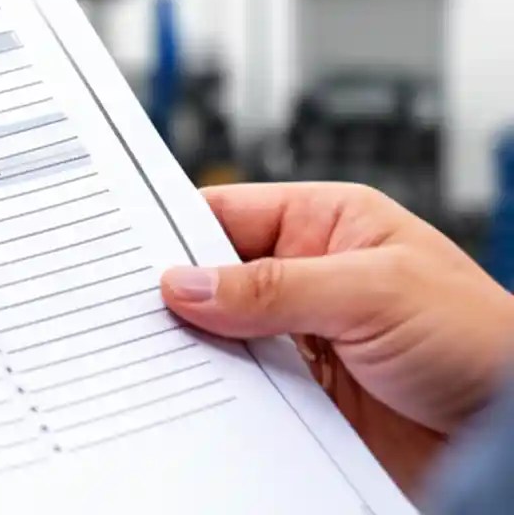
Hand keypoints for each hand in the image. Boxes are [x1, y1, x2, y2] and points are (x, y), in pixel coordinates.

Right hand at [160, 183, 513, 495]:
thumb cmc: (483, 342)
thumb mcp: (372, 292)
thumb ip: (272, 287)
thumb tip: (186, 283)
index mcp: (330, 224)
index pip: (230, 214)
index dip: (177, 231)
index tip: (128, 253)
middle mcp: (312, 276)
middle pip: (218, 277)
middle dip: (180, 294)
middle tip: (135, 310)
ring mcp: (305, 337)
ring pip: (224, 335)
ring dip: (199, 347)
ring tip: (161, 354)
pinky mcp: (305, 394)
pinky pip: (244, 386)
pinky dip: (219, 390)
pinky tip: (199, 393)